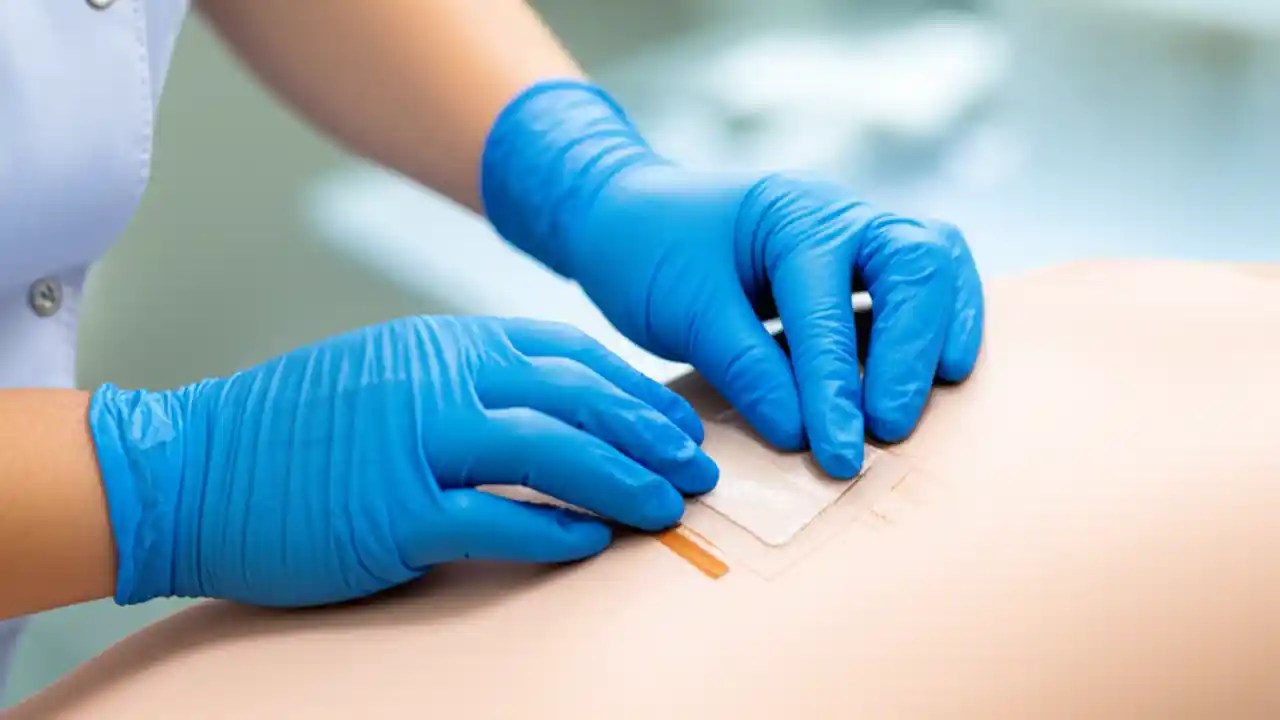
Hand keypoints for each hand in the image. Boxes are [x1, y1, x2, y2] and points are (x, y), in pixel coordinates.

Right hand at [89, 316, 714, 607]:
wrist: (192, 466)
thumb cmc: (298, 425)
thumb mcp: (390, 370)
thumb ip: (468, 378)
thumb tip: (555, 406)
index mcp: (443, 342)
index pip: (567, 355)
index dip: (633, 391)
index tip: (676, 423)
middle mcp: (438, 381)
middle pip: (575, 399)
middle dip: (649, 435)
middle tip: (698, 468)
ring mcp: (416, 443)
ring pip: (551, 453)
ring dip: (622, 480)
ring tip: (668, 506)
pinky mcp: (393, 512)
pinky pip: (497, 518)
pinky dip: (553, 531)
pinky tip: (593, 541)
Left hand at [483, 82, 983, 477]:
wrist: (628, 216)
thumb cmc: (649, 257)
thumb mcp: (684, 314)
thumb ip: (747, 369)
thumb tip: (805, 436)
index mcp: (789, 214)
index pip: (828, 308)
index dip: (835, 387)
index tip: (838, 455)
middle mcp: (839, 213)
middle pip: (913, 266)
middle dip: (907, 355)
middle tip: (887, 430)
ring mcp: (860, 230)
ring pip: (935, 264)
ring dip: (937, 334)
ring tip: (933, 401)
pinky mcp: (866, 260)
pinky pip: (929, 279)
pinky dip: (945, 320)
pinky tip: (946, 371)